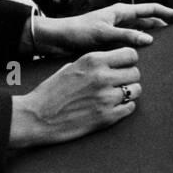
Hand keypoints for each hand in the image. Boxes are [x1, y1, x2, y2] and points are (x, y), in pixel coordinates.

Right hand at [9, 48, 141, 146]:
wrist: (35, 117)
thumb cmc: (50, 92)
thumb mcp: (70, 67)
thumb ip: (93, 63)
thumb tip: (112, 62)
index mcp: (93, 61)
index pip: (130, 54)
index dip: (128, 61)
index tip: (123, 66)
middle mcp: (102, 77)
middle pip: (135, 72)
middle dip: (129, 77)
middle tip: (119, 83)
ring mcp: (105, 98)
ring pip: (136, 90)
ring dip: (129, 93)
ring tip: (117, 95)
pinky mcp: (106, 117)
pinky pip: (130, 108)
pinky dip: (125, 107)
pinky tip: (114, 107)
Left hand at [36, 2, 172, 53]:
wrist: (56, 40)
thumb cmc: (77, 32)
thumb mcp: (102, 34)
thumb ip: (125, 36)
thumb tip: (150, 39)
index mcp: (122, 12)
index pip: (152, 10)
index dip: (170, 14)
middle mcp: (121, 19)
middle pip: (150, 21)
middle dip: (167, 26)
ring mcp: (117, 31)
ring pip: (142, 33)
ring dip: (155, 38)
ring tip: (170, 48)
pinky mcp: (111, 43)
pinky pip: (132, 44)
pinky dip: (142, 49)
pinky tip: (148, 59)